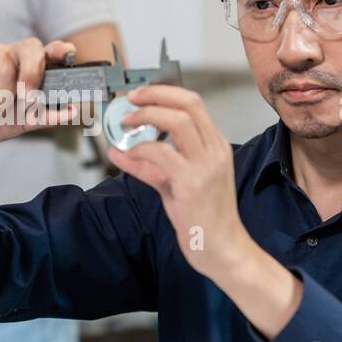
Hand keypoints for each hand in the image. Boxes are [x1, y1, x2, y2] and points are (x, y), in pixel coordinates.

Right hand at [0, 37, 79, 145]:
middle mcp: (16, 55)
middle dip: (31, 74)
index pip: (51, 51)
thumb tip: (69, 112)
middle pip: (30, 48)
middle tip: (26, 98)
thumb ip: (43, 117)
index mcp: (34, 68)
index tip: (68, 55)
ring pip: (4, 66)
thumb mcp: (21, 124)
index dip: (61, 50)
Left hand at [105, 84, 252, 281]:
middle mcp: (215, 150)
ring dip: (146, 116)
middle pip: (188, 103)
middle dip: (155, 95)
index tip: (139, 94)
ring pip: (178, 121)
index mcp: (215, 145)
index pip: (193, 103)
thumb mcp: (174, 183)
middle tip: (130, 100)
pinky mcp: (193, 183)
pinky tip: (126, 154)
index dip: (163, 92)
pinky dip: (139, 148)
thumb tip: (119, 151)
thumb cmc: (202, 217)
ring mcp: (206, 165)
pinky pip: (162, 153)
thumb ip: (149, 166)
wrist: (222, 249)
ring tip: (126, 123)